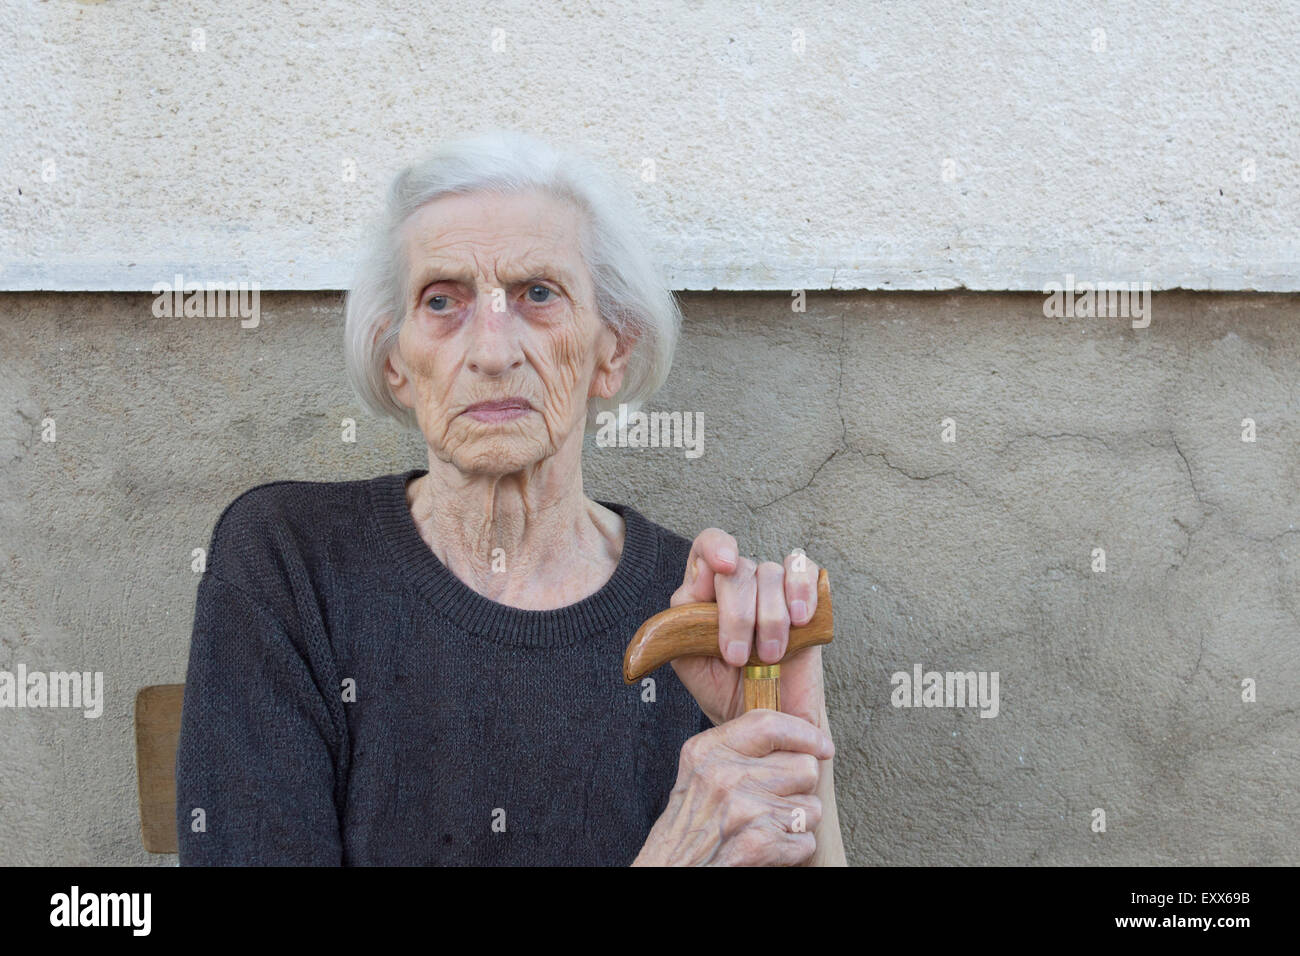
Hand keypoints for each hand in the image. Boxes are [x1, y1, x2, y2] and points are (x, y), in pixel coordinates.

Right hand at [632, 709, 832, 865]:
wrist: (674, 866)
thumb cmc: (691, 819)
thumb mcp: (700, 766)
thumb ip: (738, 744)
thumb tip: (795, 732)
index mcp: (710, 751)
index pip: (771, 725)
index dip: (806, 734)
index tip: (822, 746)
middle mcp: (727, 777)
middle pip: (804, 767)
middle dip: (800, 786)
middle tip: (777, 796)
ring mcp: (746, 811)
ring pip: (811, 807)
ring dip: (797, 820)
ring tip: (769, 822)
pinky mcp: (761, 844)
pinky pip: (805, 841)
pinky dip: (793, 848)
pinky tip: (769, 844)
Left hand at [669, 528, 825, 727]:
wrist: (762, 721)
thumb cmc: (723, 691)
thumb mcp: (688, 662)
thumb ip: (682, 622)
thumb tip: (698, 577)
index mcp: (705, 593)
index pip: (707, 547)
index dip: (715, 546)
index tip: (722, 566)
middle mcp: (739, 585)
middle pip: (740, 569)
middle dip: (738, 615)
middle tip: (737, 657)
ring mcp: (773, 590)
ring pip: (771, 573)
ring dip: (770, 618)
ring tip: (769, 656)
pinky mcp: (805, 601)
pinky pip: (804, 572)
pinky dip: (802, 591)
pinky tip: (799, 619)